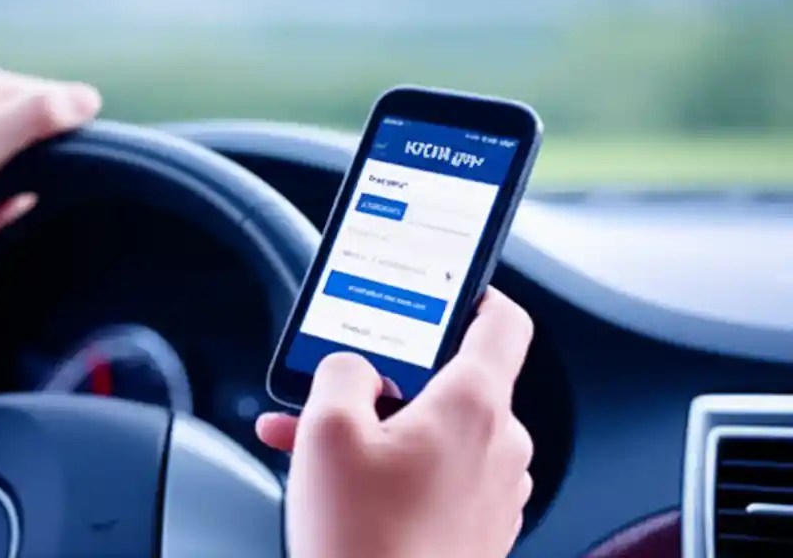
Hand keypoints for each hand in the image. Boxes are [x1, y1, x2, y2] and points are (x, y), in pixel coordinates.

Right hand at [256, 288, 534, 557]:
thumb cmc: (364, 543)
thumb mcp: (327, 430)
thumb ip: (340, 371)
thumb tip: (354, 367)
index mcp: (474, 405)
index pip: (503, 320)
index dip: (474, 292)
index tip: (446, 289)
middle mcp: (500, 445)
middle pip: (451, 381)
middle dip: (387, 380)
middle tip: (336, 388)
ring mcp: (495, 492)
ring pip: (438, 432)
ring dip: (382, 427)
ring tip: (318, 446)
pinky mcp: (481, 528)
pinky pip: (441, 475)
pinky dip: (396, 467)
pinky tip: (342, 483)